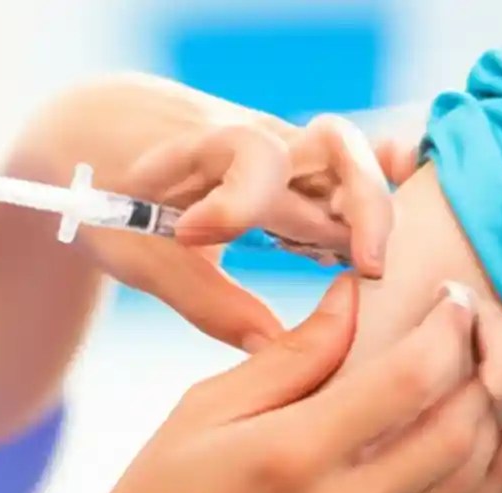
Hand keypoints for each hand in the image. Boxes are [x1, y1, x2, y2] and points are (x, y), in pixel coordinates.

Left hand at [9, 74, 414, 350]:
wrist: (105, 133)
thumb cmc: (113, 198)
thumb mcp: (136, 253)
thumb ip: (203, 300)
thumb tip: (274, 350)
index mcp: (206, 148)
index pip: (249, 155)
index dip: (236, 203)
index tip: (194, 236)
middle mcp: (260, 140)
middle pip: (337, 146)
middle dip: (365, 204)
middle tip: (370, 268)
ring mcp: (287, 153)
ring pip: (357, 162)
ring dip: (381, 211)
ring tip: (384, 270)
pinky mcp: (300, 173)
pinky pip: (354, 175)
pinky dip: (384, 194)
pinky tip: (395, 235)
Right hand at [26, 276, 501, 492]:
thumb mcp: (203, 413)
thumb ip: (290, 357)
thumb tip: (355, 296)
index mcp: (288, 457)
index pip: (408, 378)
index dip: (448, 327)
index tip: (454, 296)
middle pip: (457, 427)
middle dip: (492, 365)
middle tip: (498, 324)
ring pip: (470, 479)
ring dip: (501, 417)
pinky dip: (492, 476)